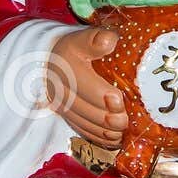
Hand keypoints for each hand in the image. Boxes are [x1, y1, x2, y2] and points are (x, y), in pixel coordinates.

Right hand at [46, 28, 126, 146]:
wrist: (52, 61)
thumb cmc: (78, 49)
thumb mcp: (84, 38)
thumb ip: (96, 39)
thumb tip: (110, 41)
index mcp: (66, 65)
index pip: (81, 84)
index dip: (100, 95)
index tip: (118, 100)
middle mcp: (59, 88)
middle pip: (83, 109)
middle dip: (106, 119)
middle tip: (125, 121)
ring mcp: (61, 105)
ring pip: (83, 123)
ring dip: (103, 131)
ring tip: (122, 132)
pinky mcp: (65, 116)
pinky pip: (81, 130)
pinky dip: (97, 137)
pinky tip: (113, 139)